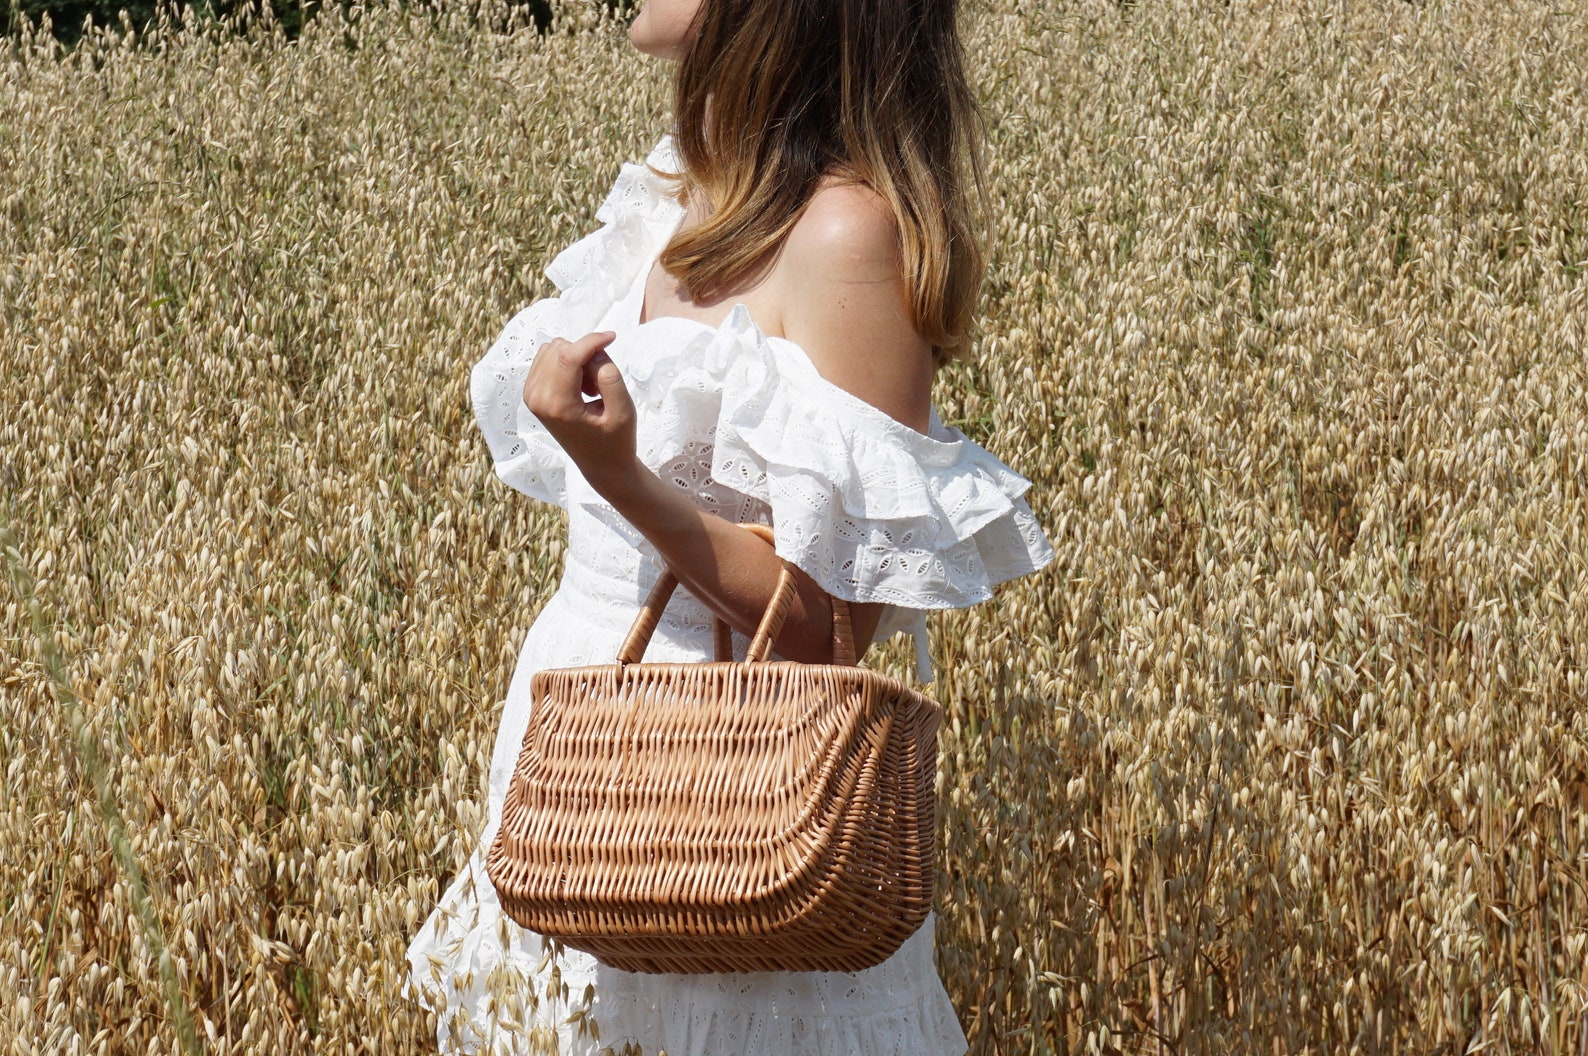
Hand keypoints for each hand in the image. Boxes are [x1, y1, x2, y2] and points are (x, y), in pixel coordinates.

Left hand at [521, 331, 641, 496]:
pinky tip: (579, 387)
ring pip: (553, 349)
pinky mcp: (531, 392)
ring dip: (577, 359)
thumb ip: (609, 376)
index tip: (613, 337)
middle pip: (560, 348)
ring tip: (590, 387)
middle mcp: (536, 398)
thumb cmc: (616, 440)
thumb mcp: (623, 410)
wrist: (601, 465)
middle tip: (600, 384)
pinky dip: (567, 364)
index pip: (568, 355)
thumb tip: (593, 350)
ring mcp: (530, 395)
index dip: (592, 340)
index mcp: (557, 406)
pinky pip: (548, 357)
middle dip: (585, 356)